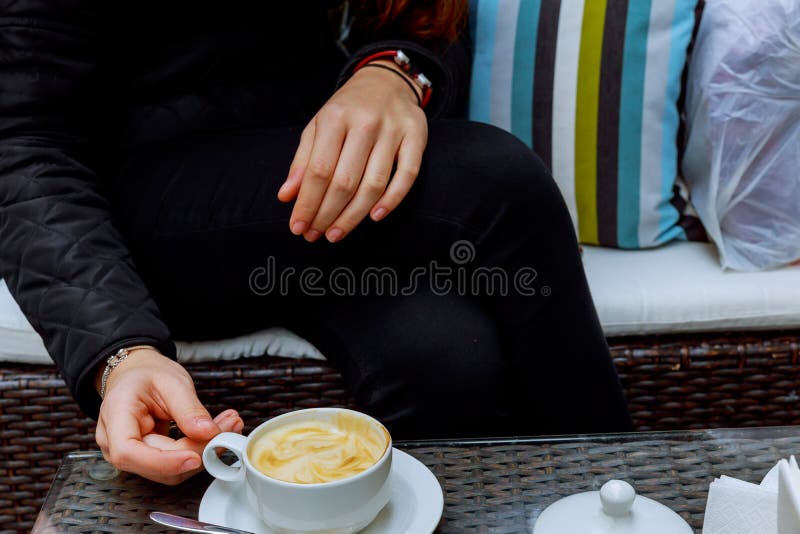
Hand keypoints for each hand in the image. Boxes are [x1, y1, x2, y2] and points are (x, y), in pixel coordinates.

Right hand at [94, 348, 243, 484]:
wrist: (136, 374)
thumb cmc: (146, 374)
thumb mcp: (171, 381)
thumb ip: (188, 409)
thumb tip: (208, 433)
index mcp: (115, 416)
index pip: (128, 452)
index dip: (162, 461)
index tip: (194, 457)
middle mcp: (115, 442)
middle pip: (156, 463)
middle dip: (197, 450)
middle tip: (229, 426)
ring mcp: (131, 454)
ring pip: (169, 470)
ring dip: (203, 453)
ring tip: (228, 425)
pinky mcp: (148, 459)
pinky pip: (174, 464)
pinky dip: (198, 451)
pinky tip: (217, 433)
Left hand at [278, 59, 427, 242]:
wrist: (387, 81)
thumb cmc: (347, 110)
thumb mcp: (318, 127)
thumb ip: (302, 161)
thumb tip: (286, 196)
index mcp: (335, 117)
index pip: (319, 169)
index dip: (307, 203)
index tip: (298, 226)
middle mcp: (365, 122)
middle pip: (345, 181)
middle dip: (327, 214)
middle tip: (316, 235)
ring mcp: (394, 130)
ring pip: (374, 184)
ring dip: (354, 216)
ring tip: (337, 233)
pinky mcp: (417, 137)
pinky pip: (406, 176)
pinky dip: (392, 200)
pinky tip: (374, 217)